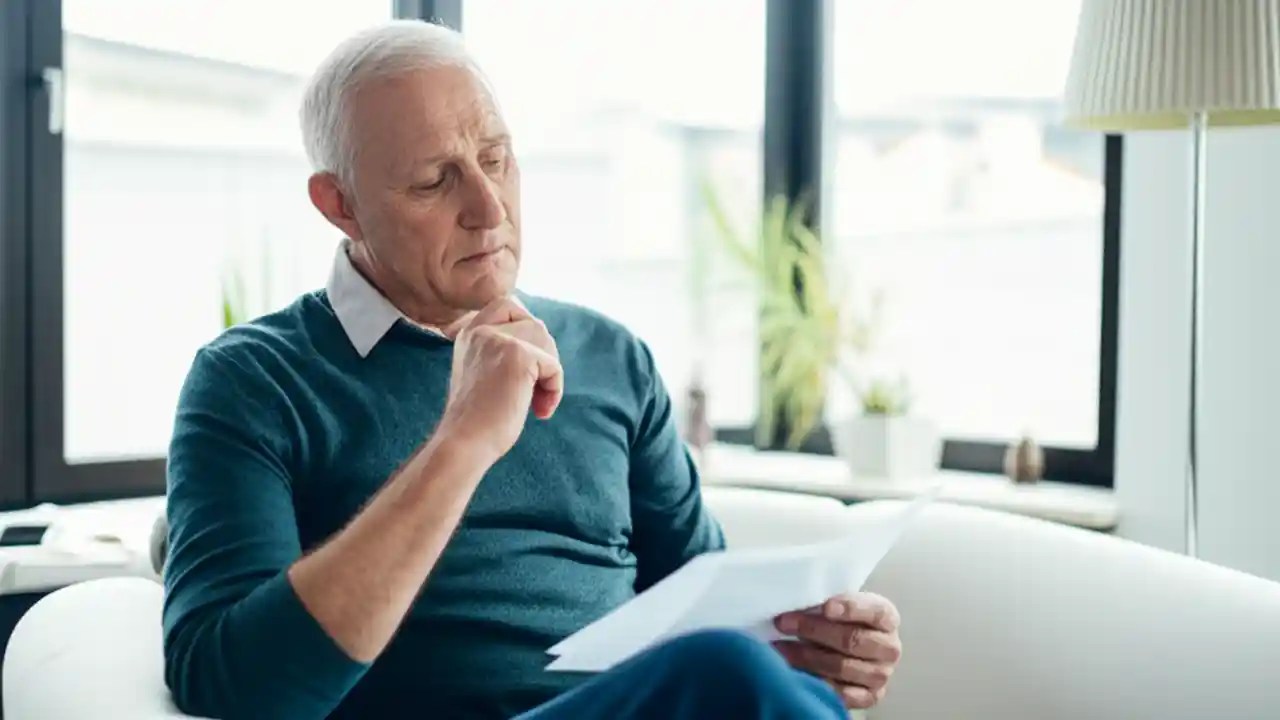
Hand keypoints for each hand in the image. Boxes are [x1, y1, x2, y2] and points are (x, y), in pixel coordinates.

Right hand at [437, 296, 562, 462]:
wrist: (465, 442)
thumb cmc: (477, 419)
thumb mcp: (484, 373)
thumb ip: (502, 352)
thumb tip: (541, 341)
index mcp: (470, 333)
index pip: (508, 305)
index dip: (526, 329)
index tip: (526, 367)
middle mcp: (481, 330)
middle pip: (534, 325)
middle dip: (543, 358)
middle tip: (533, 391)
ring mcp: (498, 340)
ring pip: (546, 342)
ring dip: (549, 374)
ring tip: (536, 401)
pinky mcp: (518, 355)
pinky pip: (553, 366)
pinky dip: (554, 390)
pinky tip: (540, 410)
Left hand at [773, 592, 901, 709]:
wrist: (851, 647)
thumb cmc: (842, 622)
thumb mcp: (841, 604)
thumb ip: (828, 604)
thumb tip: (798, 604)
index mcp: (886, 618)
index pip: (874, 611)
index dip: (850, 609)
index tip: (826, 607)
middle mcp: (889, 648)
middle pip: (852, 640)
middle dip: (814, 630)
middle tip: (784, 623)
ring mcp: (880, 675)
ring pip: (842, 667)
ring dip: (806, 657)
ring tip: (781, 647)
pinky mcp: (869, 697)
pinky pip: (840, 693)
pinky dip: (815, 681)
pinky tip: (794, 670)